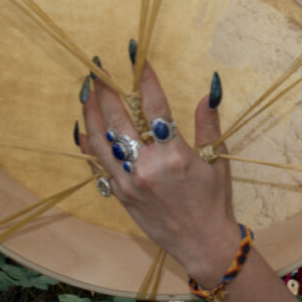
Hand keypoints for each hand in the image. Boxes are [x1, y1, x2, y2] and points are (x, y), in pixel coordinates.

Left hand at [79, 60, 234, 281]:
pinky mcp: (120, 194)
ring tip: (86, 90)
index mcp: (175, 155)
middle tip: (99, 68)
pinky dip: (88, 143)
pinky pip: (98, 164)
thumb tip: (209, 91)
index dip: (145, 79)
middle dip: (107, 90)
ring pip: (101, 139)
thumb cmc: (214, 201)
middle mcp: (147, 166)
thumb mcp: (218, 161)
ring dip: (91, 112)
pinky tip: (83, 126)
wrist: (202, 244)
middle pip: (119, 119)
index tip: (136, 57)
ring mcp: (129, 181)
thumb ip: (209, 125)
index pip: (155, 107)